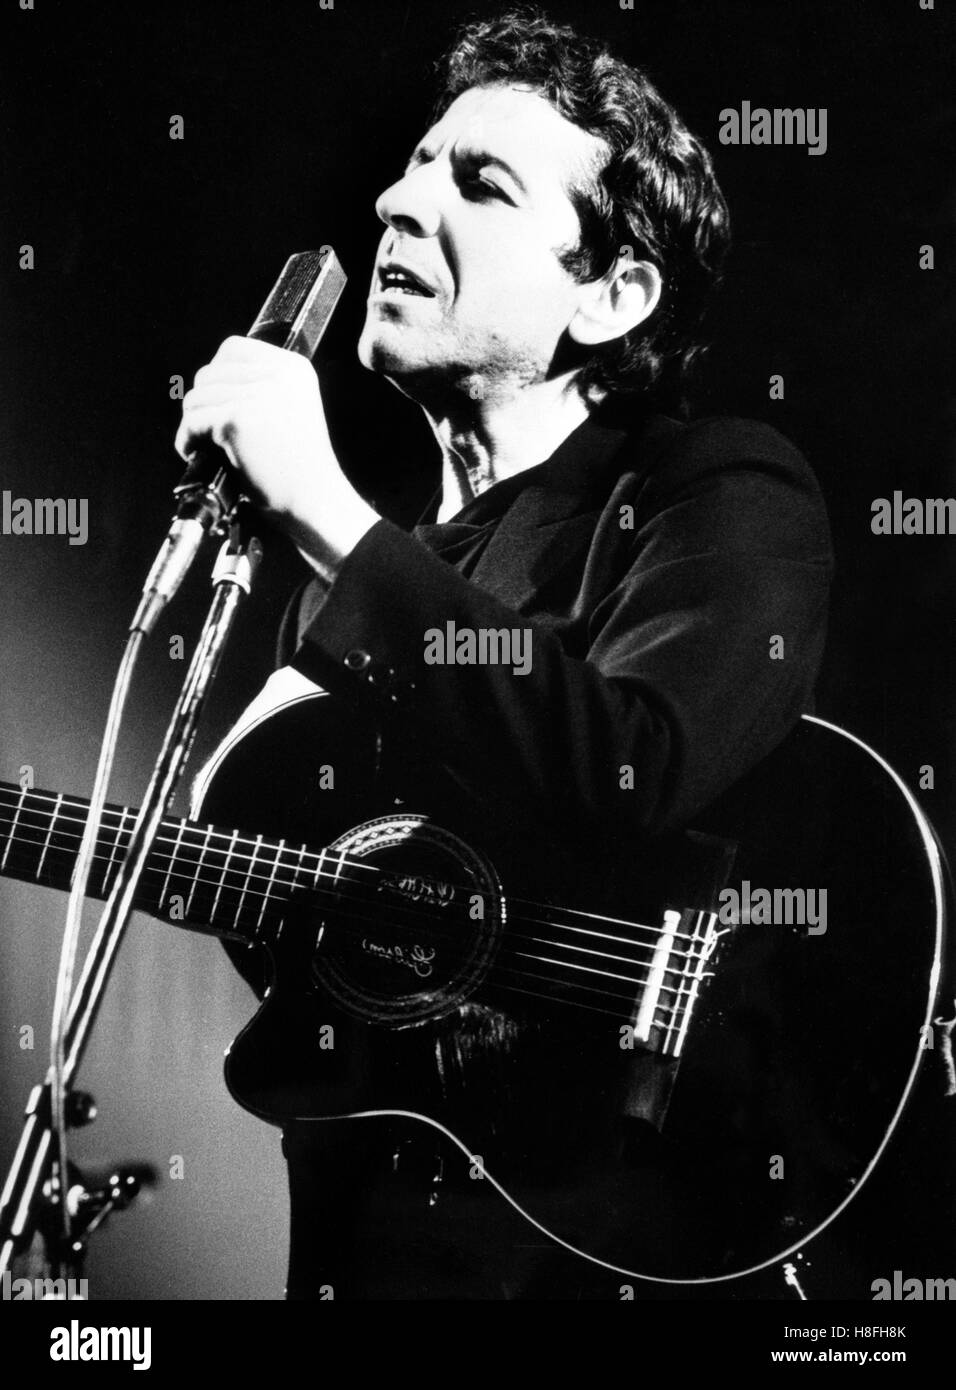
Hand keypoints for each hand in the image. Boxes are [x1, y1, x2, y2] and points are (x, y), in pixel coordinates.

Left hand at [176, 336, 377, 578]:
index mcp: (293, 368)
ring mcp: (257, 394)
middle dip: (202, 402)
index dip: (216, 374)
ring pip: (197, 397)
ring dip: (193, 423)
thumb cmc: (300, 468)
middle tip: (205, 429)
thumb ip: (262, 387)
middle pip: (210, 372)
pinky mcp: (237, 418)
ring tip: (201, 444)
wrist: (314, 501)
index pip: (233, 348)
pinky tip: (194, 453)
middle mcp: (277, 374)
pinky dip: (187, 439)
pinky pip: (192, 421)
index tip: (216, 401)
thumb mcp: (292, 410)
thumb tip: (212, 383)